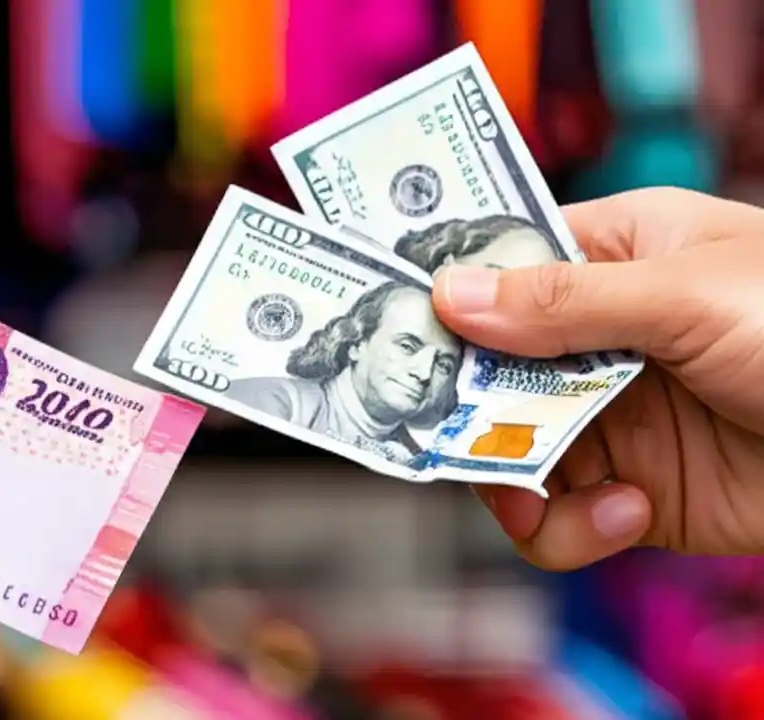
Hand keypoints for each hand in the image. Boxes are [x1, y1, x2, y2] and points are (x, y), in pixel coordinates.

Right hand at [432, 187, 763, 570]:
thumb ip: (565, 301)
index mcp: (615, 256)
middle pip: (483, 367)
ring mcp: (612, 416)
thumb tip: (451, 295)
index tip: (383, 324)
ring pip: (503, 452)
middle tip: (436, 432)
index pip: (499, 264)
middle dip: (458, 406)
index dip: (440, 293)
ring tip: (538, 500)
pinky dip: (573, 528)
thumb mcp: (688, 297)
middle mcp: (599, 336)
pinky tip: (631, 515)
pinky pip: (557, 517)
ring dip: (509, 484)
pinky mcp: (631, 492)